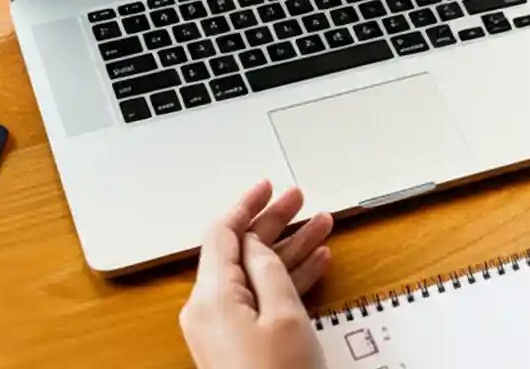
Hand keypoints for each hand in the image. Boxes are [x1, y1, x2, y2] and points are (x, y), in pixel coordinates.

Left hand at [181, 181, 333, 368]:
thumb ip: (270, 270)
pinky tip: (313, 262)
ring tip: (321, 225)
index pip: (222, 233)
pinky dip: (285, 278)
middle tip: (301, 200)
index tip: (268, 185)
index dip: (247, 204)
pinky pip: (259, 298)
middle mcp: (208, 309)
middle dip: (274, 223)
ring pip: (256, 273)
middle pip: (240, 250)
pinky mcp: (236, 343)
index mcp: (212, 296)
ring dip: (288, 249)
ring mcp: (221, 327)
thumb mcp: (285, 314)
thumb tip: (257, 245)